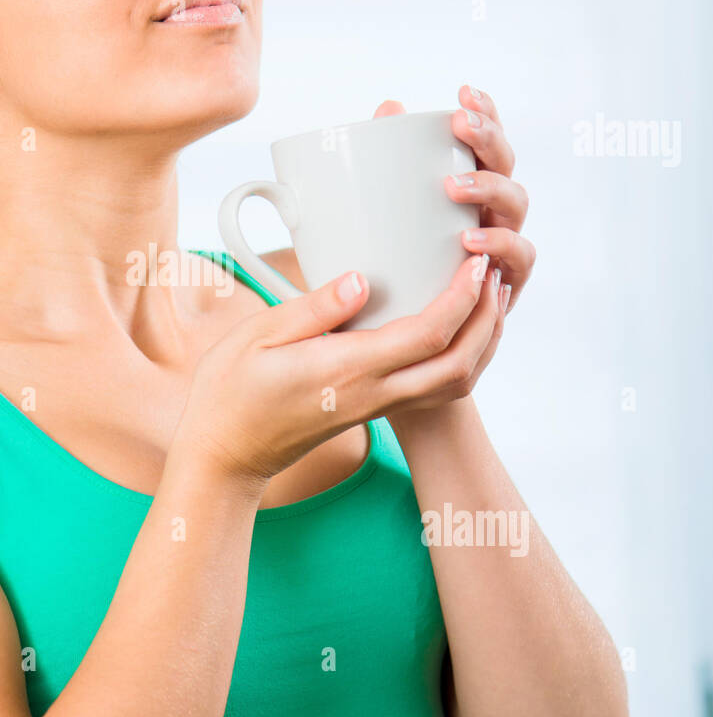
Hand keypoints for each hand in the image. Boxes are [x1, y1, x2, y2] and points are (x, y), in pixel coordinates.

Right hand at [175, 251, 500, 486]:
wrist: (225, 454)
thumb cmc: (230, 392)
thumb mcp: (256, 337)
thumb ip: (313, 307)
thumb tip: (360, 279)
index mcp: (347, 370)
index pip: (427, 336)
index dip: (461, 298)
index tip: (473, 262)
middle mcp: (373, 394)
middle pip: (459, 365)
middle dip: (487, 318)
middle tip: (491, 272)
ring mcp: (377, 407)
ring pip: (456, 384)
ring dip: (482, 341)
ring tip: (486, 295)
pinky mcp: (374, 410)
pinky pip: (438, 389)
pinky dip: (463, 359)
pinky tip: (456, 329)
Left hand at [373, 85, 534, 314]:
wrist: (388, 343)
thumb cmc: (380, 270)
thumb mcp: (366, 218)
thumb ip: (375, 167)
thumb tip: (387, 109)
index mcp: (465, 189)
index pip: (485, 141)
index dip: (485, 112)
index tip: (462, 91)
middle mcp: (489, 213)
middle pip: (506, 165)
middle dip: (488, 140)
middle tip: (460, 125)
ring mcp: (501, 248)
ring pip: (517, 207)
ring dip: (491, 190)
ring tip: (454, 187)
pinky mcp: (503, 288)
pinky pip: (518, 263)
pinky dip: (500, 250)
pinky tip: (473, 244)